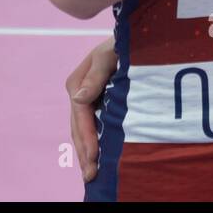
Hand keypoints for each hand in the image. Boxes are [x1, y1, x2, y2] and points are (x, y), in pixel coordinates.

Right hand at [67, 37, 117, 183]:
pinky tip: (98, 159)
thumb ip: (97, 75)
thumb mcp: (110, 53)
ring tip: (91, 175)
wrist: (134, 36)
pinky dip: (93, 144)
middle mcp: (79, 93)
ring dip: (86, 153)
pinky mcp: (98, 103)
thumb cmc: (124, 42)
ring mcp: (87, 100)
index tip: (95, 156)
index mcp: (77, 82)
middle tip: (91, 176)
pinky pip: (92, 127)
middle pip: (79, 128)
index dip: (87, 137)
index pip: (81, 115)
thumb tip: (78, 98)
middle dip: (84, 152)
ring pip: (83, 131)